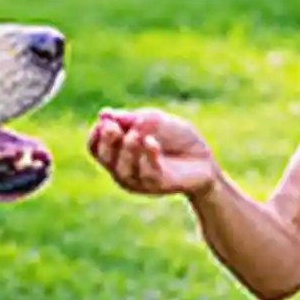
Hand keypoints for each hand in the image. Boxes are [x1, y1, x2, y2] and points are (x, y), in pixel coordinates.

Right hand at [86, 107, 219, 196]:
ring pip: (123, 169)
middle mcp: (123, 169)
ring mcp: (139, 180)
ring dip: (128, 149)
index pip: (95, 147)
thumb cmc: (177, 138)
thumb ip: (131, 119)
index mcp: (118, 152)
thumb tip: (104, 114)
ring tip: (137, 133)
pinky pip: (147, 173)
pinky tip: (152, 141)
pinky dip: (148, 155)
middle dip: (107, 141)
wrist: (204, 159)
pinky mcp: (158, 185)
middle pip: (104, 158)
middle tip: (113, 127)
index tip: (108, 119)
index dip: (97, 133)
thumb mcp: (154, 120)